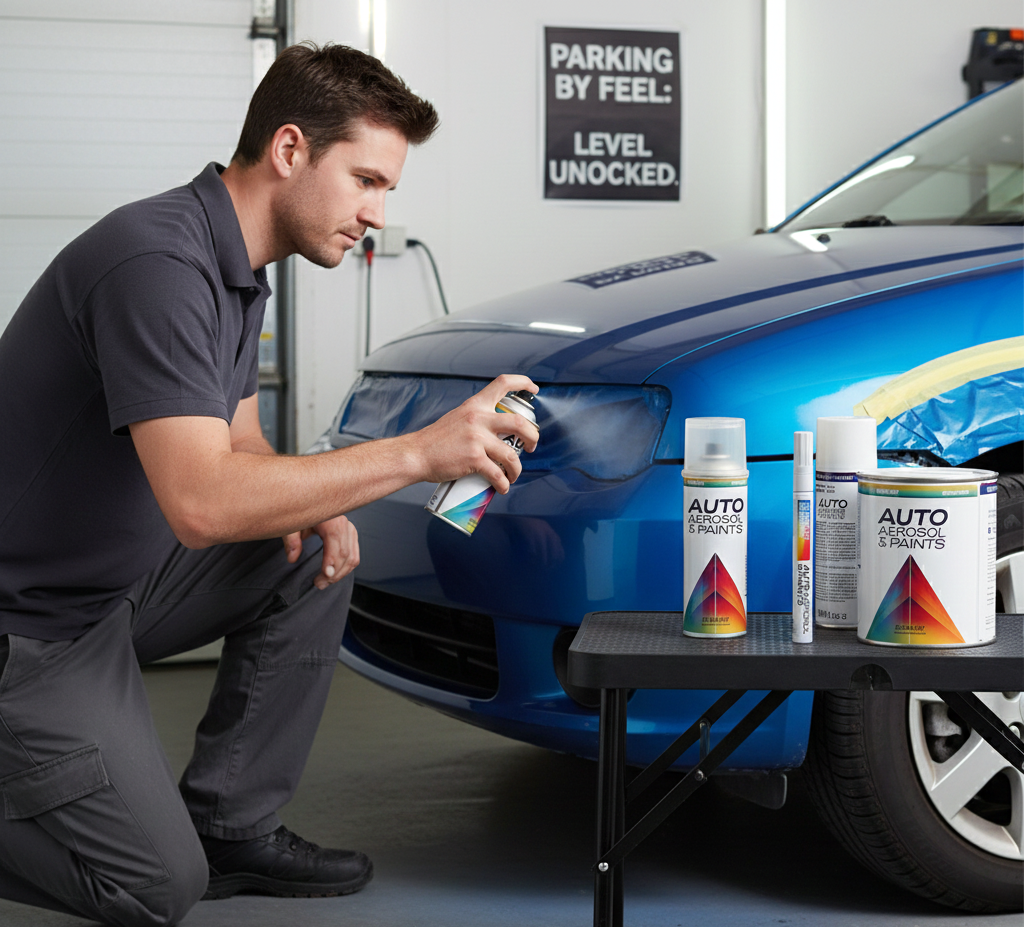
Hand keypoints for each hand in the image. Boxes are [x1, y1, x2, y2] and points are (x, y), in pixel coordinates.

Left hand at [282, 514, 359, 589]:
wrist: (311, 503)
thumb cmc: (302, 511)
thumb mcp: (292, 523)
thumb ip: (291, 540)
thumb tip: (292, 558)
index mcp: (330, 518)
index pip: (335, 540)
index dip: (332, 559)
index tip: (325, 575)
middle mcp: (344, 523)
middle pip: (345, 553)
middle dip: (334, 573)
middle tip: (319, 584)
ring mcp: (350, 529)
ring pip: (352, 557)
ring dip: (340, 573)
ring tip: (325, 582)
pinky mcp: (351, 535)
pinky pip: (354, 555)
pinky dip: (346, 568)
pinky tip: (334, 574)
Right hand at [412, 374, 539, 493]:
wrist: (416, 454)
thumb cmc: (435, 440)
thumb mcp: (458, 418)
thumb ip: (476, 419)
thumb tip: (496, 430)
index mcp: (475, 405)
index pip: (503, 383)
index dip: (523, 383)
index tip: (534, 389)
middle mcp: (478, 418)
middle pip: (519, 423)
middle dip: (532, 437)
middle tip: (530, 446)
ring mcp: (477, 439)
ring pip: (512, 455)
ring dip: (518, 469)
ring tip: (513, 475)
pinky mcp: (474, 459)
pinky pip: (498, 474)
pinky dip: (503, 484)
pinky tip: (502, 487)